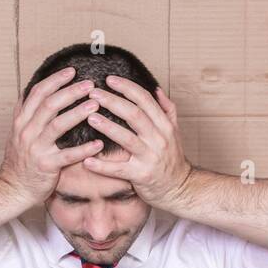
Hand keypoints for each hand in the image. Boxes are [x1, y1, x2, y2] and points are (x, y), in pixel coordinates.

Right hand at [0, 67, 105, 204]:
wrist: (12, 188)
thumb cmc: (20, 160)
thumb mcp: (16, 133)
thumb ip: (23, 113)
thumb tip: (27, 91)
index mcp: (21, 121)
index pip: (38, 93)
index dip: (55, 80)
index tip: (72, 71)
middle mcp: (27, 131)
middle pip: (50, 104)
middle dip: (71, 91)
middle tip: (89, 84)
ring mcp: (36, 148)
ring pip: (58, 125)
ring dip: (78, 113)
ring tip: (95, 104)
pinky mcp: (47, 166)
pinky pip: (68, 155)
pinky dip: (84, 149)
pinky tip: (99, 143)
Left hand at [80, 77, 192, 207]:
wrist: (180, 188)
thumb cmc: (172, 159)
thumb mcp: (175, 132)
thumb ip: (167, 110)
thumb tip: (156, 89)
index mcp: (165, 126)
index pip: (145, 100)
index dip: (127, 88)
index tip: (109, 79)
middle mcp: (159, 139)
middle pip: (134, 115)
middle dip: (113, 102)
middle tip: (93, 94)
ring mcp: (150, 158)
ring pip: (127, 138)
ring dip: (107, 127)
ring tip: (90, 117)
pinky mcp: (141, 176)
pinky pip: (119, 170)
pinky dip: (102, 166)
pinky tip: (87, 160)